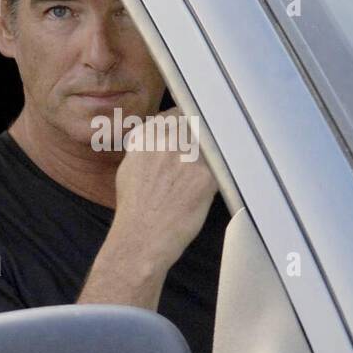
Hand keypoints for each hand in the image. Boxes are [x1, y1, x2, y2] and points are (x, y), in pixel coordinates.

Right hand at [78, 108, 216, 309]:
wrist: (140, 238)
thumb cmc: (135, 209)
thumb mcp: (130, 168)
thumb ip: (147, 147)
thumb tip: (164, 136)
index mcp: (146, 137)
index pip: (176, 114)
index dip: (188, 122)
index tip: (195, 129)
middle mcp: (166, 141)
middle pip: (197, 123)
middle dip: (203, 135)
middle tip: (205, 150)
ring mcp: (186, 156)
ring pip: (212, 141)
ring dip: (214, 152)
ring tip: (207, 169)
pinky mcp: (205, 176)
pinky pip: (222, 164)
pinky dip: (222, 172)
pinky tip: (214, 182)